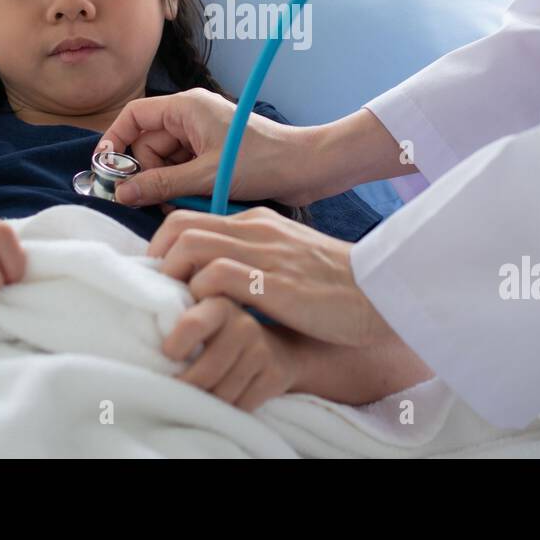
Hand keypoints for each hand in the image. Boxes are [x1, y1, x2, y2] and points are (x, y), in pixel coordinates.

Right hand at [96, 88, 320, 208]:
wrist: (307, 169)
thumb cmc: (264, 163)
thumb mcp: (206, 176)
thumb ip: (160, 185)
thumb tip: (122, 193)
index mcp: (186, 107)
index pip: (134, 117)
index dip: (115, 142)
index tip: (107, 172)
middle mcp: (190, 117)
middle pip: (147, 146)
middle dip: (149, 174)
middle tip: (158, 200)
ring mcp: (202, 136)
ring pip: (164, 163)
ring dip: (168, 186)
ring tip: (187, 201)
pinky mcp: (213, 154)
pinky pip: (183, 171)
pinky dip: (184, 187)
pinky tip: (198, 200)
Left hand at [150, 206, 394, 348]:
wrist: (383, 292)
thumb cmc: (336, 287)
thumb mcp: (289, 262)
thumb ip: (254, 262)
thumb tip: (213, 281)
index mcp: (258, 223)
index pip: (190, 219)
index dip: (163, 248)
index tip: (160, 280)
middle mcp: (256, 230)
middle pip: (180, 226)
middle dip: (156, 260)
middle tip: (157, 295)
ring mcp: (264, 254)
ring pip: (190, 246)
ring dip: (172, 278)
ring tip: (174, 310)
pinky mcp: (274, 283)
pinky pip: (215, 276)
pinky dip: (198, 297)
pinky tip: (203, 320)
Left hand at [163, 295, 301, 411]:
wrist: (279, 349)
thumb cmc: (221, 332)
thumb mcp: (201, 313)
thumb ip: (174, 312)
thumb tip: (132, 326)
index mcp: (218, 304)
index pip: (192, 325)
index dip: (175, 347)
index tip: (167, 357)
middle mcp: (243, 326)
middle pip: (203, 375)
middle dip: (185, 390)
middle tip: (174, 392)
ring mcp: (261, 352)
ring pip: (221, 396)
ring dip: (205, 404)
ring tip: (197, 397)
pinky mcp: (275, 376)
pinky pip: (241, 407)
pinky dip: (227, 411)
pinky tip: (222, 402)